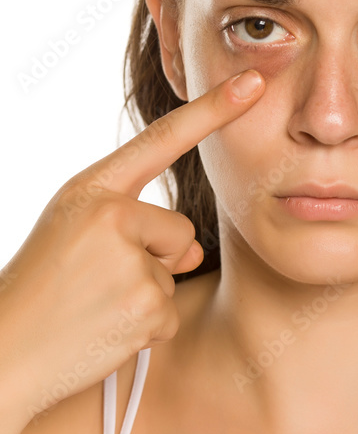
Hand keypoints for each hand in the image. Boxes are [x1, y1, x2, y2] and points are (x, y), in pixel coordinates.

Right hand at [0, 69, 264, 425]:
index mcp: (91, 189)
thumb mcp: (76, 234)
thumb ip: (137, 224)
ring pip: (174, 272)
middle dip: (154, 259)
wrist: (4, 353)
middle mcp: (111, 215)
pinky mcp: (146, 306)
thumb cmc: (42, 290)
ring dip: (145, 294)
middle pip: (179, 230)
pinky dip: (144, 329)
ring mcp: (129, 261)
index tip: (255, 80)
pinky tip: (103, 331)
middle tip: (95, 284)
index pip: (162, 139)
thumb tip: (192, 250)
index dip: (214, 109)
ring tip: (94, 306)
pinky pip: (169, 311)